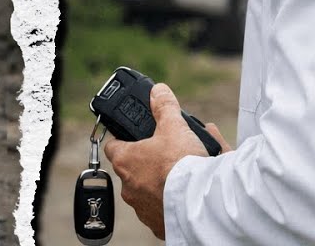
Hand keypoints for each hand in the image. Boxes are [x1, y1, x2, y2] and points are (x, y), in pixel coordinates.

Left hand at [103, 83, 231, 239]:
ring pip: (147, 190)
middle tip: (168, 152)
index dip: (123, 138)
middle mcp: (129, 187)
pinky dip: (172, 200)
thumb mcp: (175, 126)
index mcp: (126, 161)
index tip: (134, 135)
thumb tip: (158, 91)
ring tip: (183, 172)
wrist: (201, 203)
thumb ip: (164, 106)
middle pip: (133, 169)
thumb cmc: (182, 164)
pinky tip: (188, 192)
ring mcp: (142, 208)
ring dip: (161, 181)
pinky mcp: (158, 224)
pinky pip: (162, 209)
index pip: (113, 146)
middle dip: (149, 161)